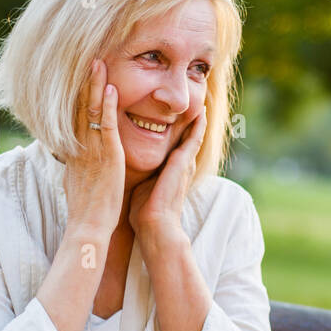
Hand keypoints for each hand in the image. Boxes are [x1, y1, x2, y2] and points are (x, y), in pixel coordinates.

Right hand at [64, 59, 126, 236]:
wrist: (88, 226)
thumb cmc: (86, 209)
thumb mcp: (76, 181)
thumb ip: (75, 165)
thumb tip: (70, 157)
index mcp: (73, 151)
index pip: (73, 116)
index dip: (75, 95)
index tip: (77, 76)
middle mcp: (79, 146)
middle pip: (78, 107)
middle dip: (82, 82)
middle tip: (87, 59)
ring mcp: (92, 150)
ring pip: (91, 110)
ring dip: (95, 85)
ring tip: (97, 62)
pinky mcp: (107, 156)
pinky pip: (106, 125)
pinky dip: (108, 105)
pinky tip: (110, 87)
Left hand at [129, 105, 206, 244]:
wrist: (155, 225)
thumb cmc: (145, 211)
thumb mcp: (143, 185)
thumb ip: (142, 173)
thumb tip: (126, 167)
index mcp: (171, 171)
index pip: (177, 146)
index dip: (180, 131)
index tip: (179, 117)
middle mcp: (181, 166)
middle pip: (189, 139)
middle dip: (193, 123)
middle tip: (198, 105)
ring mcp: (184, 165)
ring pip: (194, 136)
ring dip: (199, 120)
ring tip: (204, 104)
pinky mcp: (183, 164)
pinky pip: (194, 140)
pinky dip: (199, 126)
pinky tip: (202, 113)